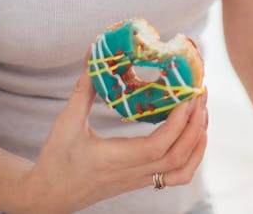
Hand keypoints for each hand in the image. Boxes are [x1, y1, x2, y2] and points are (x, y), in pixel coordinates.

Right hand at [18, 68, 208, 213]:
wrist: (50, 196)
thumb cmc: (55, 160)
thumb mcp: (65, 123)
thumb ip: (83, 90)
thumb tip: (93, 56)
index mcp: (114, 159)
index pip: (157, 146)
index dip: (178, 122)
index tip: (187, 96)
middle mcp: (131, 173)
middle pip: (177, 155)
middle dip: (195, 123)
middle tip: (200, 93)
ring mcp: (138, 180)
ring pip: (182, 169)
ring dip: (197, 140)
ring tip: (202, 111)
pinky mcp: (141, 181)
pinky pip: (176, 176)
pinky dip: (193, 157)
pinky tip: (194, 136)